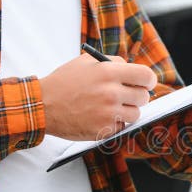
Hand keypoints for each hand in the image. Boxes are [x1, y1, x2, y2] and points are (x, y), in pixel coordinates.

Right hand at [39, 53, 156, 140]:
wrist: (43, 105)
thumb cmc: (64, 82)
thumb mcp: (86, 62)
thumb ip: (112, 63)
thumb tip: (133, 71)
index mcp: (109, 72)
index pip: (146, 76)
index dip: (148, 80)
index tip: (145, 83)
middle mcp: (111, 92)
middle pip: (143, 97)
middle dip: (136, 96)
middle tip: (125, 95)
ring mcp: (108, 113)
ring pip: (135, 114)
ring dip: (127, 111)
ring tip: (110, 106)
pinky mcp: (104, 130)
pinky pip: (122, 126)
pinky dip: (115, 123)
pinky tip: (100, 116)